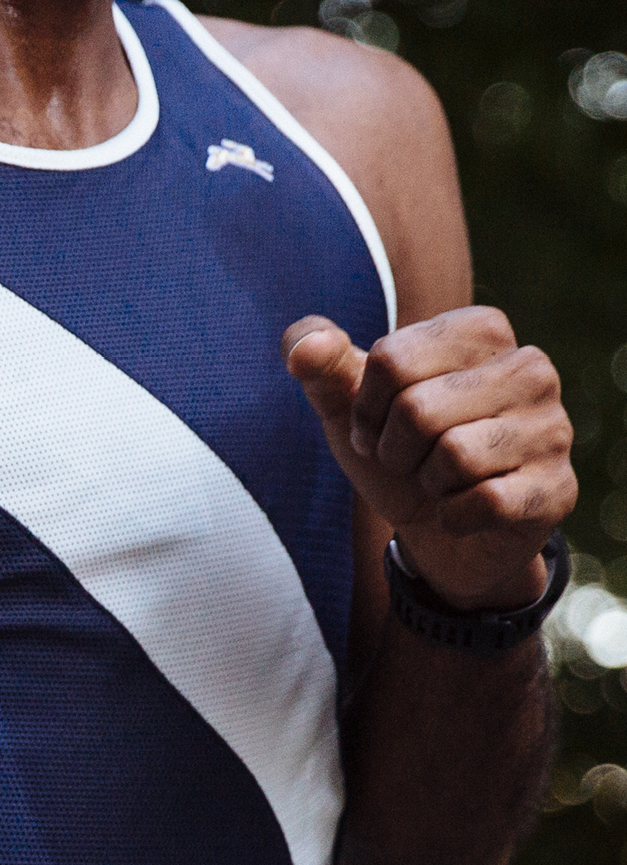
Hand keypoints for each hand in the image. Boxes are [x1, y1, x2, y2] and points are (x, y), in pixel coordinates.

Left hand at [283, 306, 576, 610]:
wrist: (441, 534)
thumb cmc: (399, 451)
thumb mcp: (349, 405)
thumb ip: (320, 363)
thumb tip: (305, 347)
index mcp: (482, 330)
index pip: (391, 360)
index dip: (366, 409)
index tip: (379, 428)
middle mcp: (530, 368)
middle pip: (418, 409)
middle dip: (396, 450)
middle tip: (412, 462)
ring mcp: (552, 428)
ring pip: (453, 456)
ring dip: (428, 483)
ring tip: (443, 481)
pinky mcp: (557, 488)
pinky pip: (483, 502)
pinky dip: (454, 517)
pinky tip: (467, 511)